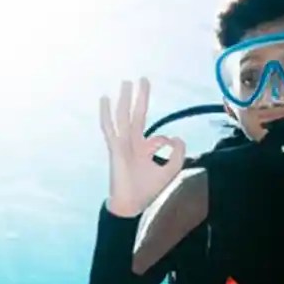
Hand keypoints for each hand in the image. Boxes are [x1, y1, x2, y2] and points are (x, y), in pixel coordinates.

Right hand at [99, 78, 186, 217]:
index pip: (158, 137)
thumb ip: (178, 153)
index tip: (174, 146)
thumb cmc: (148, 190)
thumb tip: (178, 137)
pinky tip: (105, 99)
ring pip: (123, 116)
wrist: (131, 204)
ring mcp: (122, 144)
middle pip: (137, 115)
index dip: (168, 142)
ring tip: (127, 83)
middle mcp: (132, 143)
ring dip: (126, 99)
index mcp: (144, 149)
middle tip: (143, 79)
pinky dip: (106, 113)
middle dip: (141, 97)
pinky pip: (109, 127)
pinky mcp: (114, 147)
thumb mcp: (171, 170)